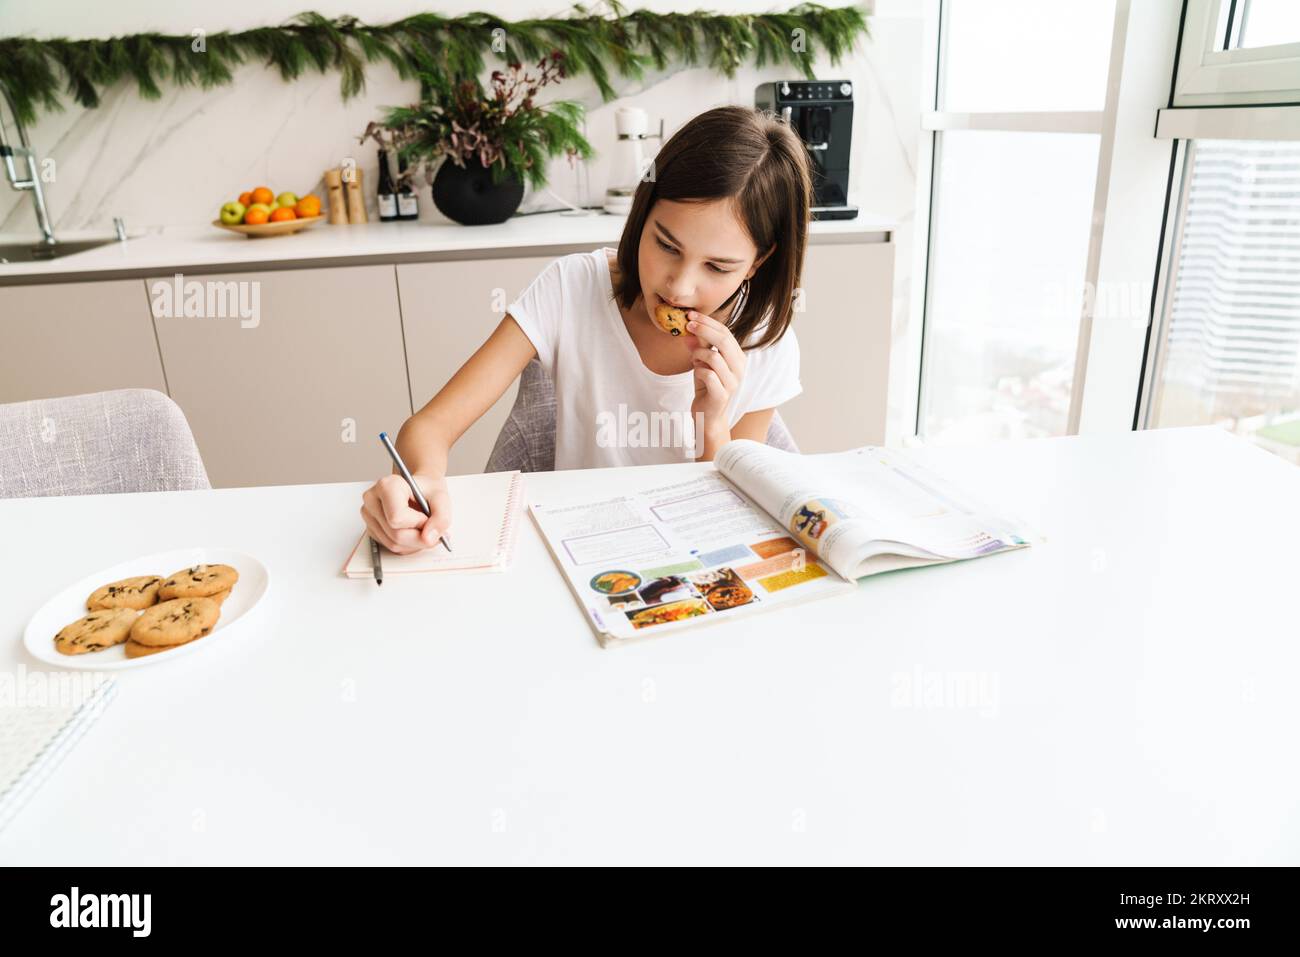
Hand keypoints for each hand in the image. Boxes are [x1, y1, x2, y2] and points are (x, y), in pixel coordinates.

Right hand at [360, 473, 451, 554]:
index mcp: (387, 485)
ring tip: (423, 529)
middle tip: (430, 528)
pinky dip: (407, 545)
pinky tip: (413, 532)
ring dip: (414, 543)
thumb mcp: (442, 499)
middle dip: (419, 537)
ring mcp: (368, 515)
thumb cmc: (427, 491)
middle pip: (395, 535)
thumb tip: (428, 539)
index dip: (418, 523)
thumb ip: (441, 518)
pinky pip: (390, 547)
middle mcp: (372, 499)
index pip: (397, 518)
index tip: (426, 516)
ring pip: (393, 544)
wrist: (420, 490)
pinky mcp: (370, 528)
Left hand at [684, 311, 745, 427]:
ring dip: (698, 354)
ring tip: (693, 359)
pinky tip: (696, 373)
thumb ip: (698, 347)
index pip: (726, 333)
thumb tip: (688, 330)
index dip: (708, 322)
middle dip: (704, 330)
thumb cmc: (706, 386)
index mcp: (737, 358)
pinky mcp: (722, 395)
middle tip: (687, 325)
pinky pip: (707, 375)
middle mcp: (739, 369)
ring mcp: (732, 382)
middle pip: (724, 341)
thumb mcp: (701, 362)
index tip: (691, 315)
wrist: (708, 416)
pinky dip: (697, 370)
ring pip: (714, 357)